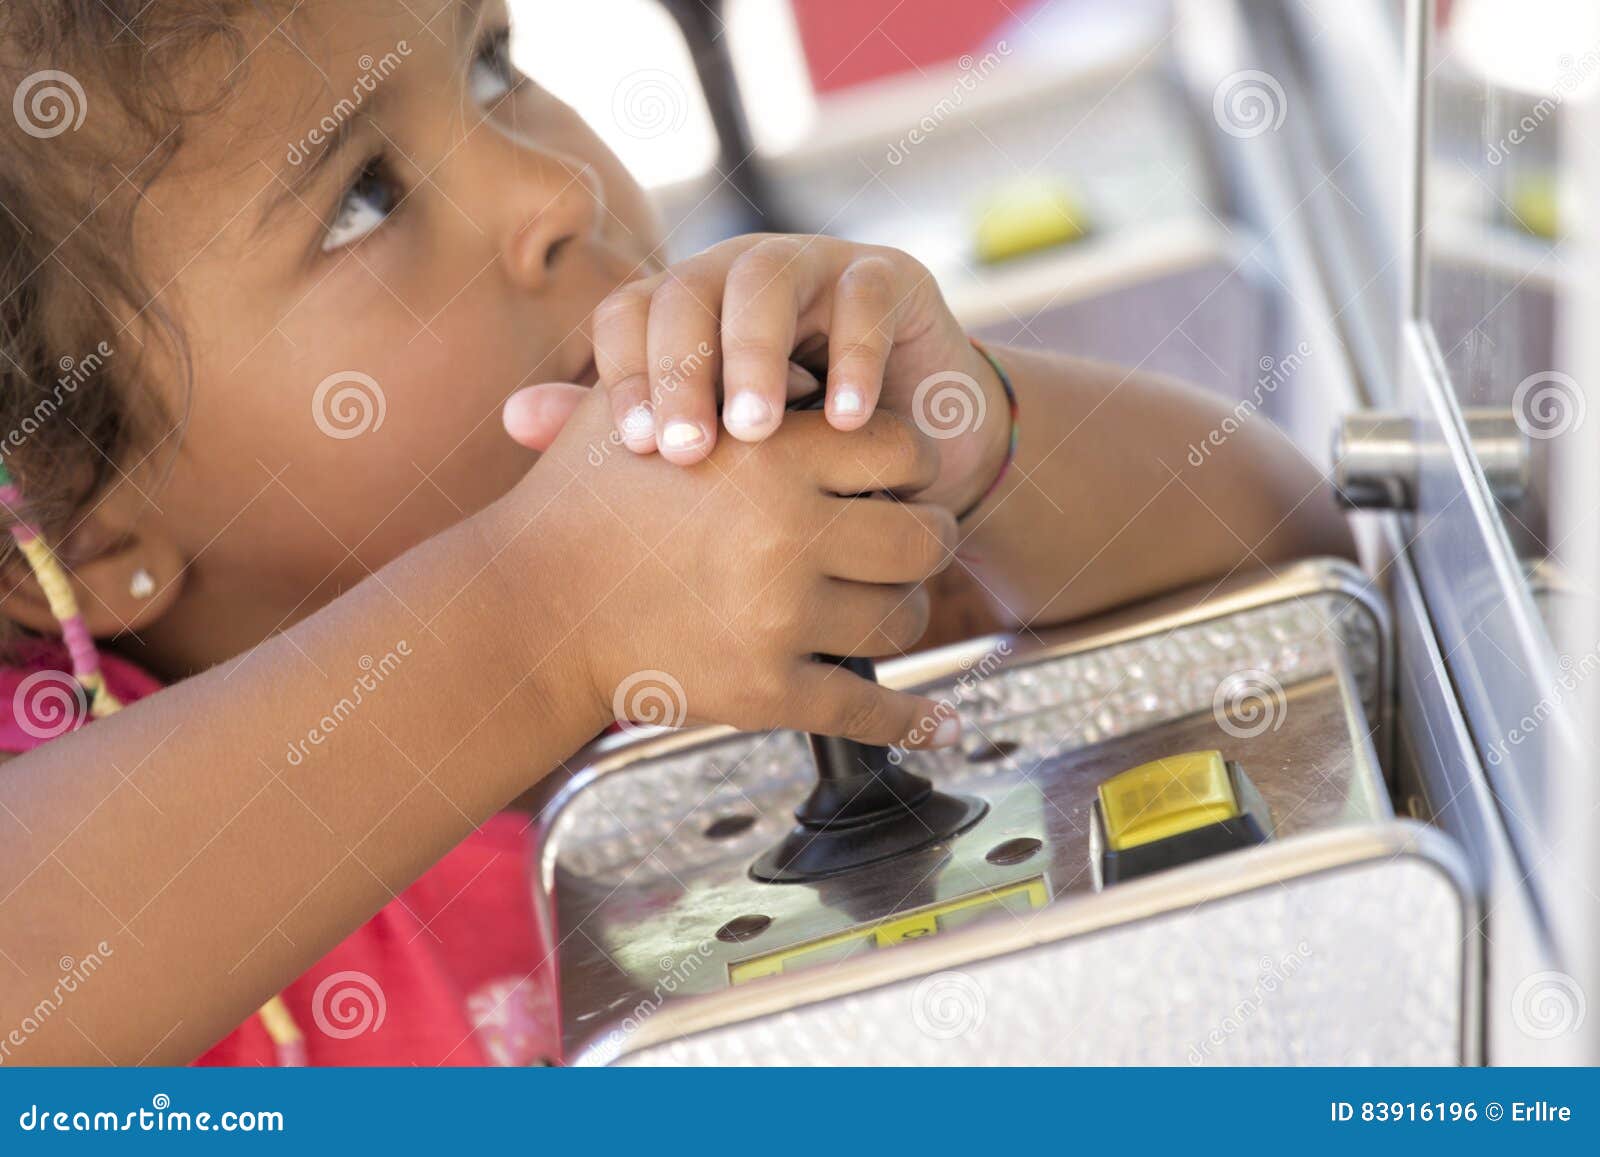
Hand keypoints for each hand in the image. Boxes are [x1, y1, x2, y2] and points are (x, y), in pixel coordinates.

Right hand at [490, 387, 962, 747]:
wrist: (523, 609)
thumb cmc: (574, 503)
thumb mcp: (637, 411)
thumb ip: (712, 377)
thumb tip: (793, 366)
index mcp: (769, 452)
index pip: (905, 447)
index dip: (911, 461)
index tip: (898, 477)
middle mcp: (787, 531)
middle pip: (927, 536)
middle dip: (924, 538)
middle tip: (904, 542)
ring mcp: (779, 617)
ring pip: (902, 620)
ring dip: (897, 614)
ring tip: (875, 607)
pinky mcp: (764, 691)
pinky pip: (867, 708)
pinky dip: (909, 719)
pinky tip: (938, 723)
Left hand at [502, 234, 1009, 514]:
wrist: (921, 448)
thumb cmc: (800, 456)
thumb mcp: (720, 453)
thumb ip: (626, 430)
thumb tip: (513, 418)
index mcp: (683, 309)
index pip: (629, 315)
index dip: (624, 376)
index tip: (636, 452)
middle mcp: (737, 274)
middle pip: (688, 291)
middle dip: (681, 371)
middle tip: (688, 451)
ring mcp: (815, 266)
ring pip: (766, 281)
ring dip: (755, 356)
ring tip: (757, 432)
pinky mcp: (889, 276)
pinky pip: (863, 298)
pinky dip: (853, 357)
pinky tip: (845, 422)